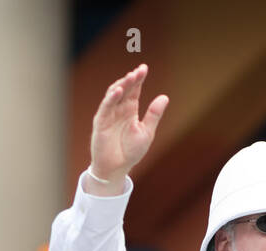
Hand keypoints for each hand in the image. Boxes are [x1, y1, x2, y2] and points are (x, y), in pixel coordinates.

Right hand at [88, 64, 167, 188]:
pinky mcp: (101, 122)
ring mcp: (109, 114)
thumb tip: (165, 97)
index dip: (138, 79)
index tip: (144, 68)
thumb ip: (154, 114)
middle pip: (125, 89)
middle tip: (139, 70)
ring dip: (121, 85)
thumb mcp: (147, 132)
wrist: (117, 168)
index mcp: (130, 110)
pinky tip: (118, 91)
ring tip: (130, 77)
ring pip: (114, 94)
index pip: (134, 90)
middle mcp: (119, 109)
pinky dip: (111, 98)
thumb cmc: (131, 151)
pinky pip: (105, 107)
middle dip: (131, 79)